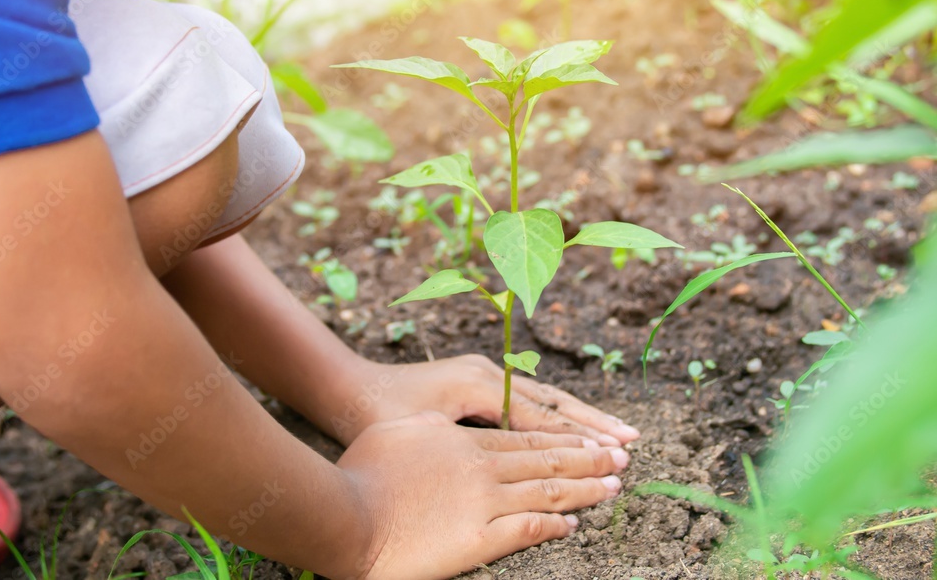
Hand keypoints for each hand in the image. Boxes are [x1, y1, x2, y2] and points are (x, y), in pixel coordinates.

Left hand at [332, 354, 638, 446]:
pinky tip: (573, 426)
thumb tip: (515, 457)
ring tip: (616, 432)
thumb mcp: (423, 430)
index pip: (538, 417)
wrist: (345, 387)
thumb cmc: (377, 413)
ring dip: (580, 417)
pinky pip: (526, 399)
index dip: (574, 439)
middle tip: (630, 442)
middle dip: (592, 425)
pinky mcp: (478, 380)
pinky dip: (554, 415)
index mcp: (479, 383)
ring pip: (543, 398)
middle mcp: (488, 372)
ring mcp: (484, 373)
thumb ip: (470, 441)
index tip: (609, 455)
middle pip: (551, 402)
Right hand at [338, 411, 625, 579]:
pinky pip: (528, 529)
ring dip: (584, 489)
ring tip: (612, 485)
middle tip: (621, 457)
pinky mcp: (478, 538)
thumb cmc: (360, 473)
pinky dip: (554, 525)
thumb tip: (447, 428)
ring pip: (546, 492)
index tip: (589, 439)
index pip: (524, 436)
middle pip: (545, 460)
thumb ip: (431, 429)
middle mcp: (481, 466)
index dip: (562, 439)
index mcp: (463, 439)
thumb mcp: (397, 433)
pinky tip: (572, 524)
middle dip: (587, 459)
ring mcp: (483, 502)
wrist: (345, 515)